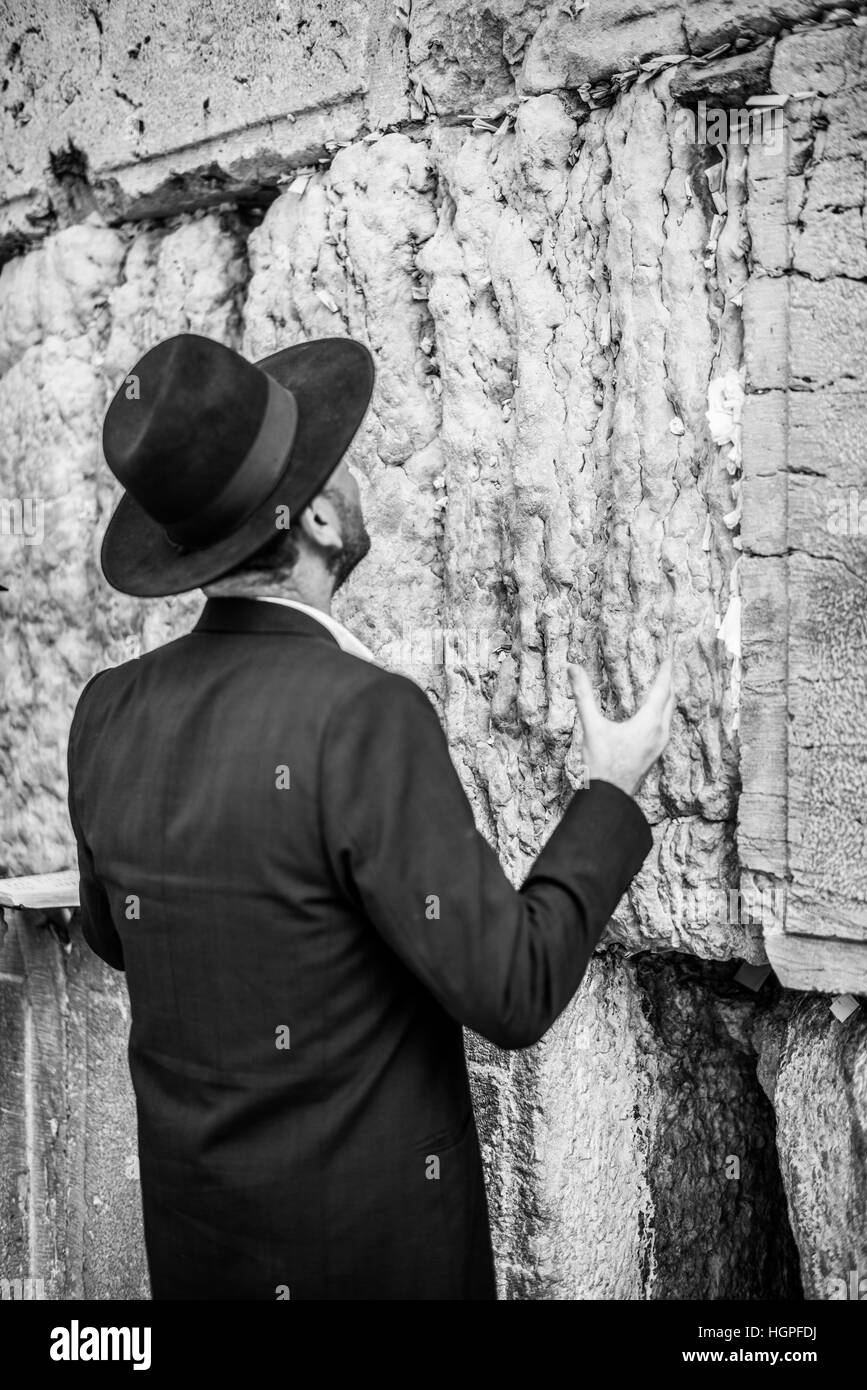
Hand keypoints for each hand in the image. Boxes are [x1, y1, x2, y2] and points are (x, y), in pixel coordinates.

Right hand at [568, 657, 674, 796]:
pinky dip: (662, 713)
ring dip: (667, 698)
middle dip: (669, 682)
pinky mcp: (655, 754)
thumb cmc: (602, 763)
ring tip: (662, 687)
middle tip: (667, 667)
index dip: (666, 670)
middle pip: (670, 700)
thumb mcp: (591, 726)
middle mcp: (660, 732)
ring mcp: (660, 745)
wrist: (610, 798)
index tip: (669, 655)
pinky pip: (665, 726)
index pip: (662, 688)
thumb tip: (572, 667)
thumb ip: (582, 694)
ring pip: (669, 714)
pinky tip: (652, 716)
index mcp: (649, 722)